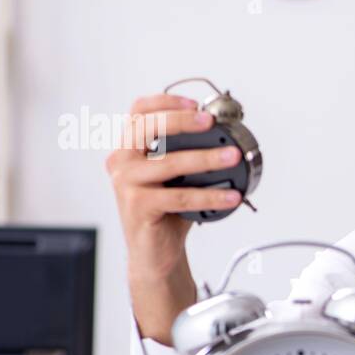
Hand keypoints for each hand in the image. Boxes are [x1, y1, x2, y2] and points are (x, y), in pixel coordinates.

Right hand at [105, 93, 242, 342]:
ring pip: (169, 163)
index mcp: (128, 148)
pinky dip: (210, 196)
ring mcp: (127, 184)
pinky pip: (180, 196)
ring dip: (206, 159)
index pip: (139, 112)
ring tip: (233, 157)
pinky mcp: (138, 206)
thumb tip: (230, 138)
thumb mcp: (177, 177)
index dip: (165, 102)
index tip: (195, 105)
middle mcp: (121, 161)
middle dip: (182, 121)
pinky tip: (231, 196)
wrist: (154, 253)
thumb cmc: (167, 211)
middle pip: (147, 128)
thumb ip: (190, 154)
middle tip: (211, 123)